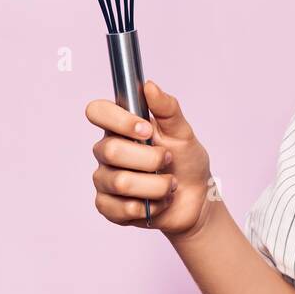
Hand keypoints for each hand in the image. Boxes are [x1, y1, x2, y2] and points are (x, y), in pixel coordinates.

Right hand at [87, 80, 213, 238]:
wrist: (196, 199)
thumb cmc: (186, 162)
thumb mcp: (183, 132)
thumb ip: (167, 108)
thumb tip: (149, 85)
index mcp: (121, 128)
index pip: (97, 111)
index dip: (119, 120)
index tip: (147, 130)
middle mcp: (107, 151)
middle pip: (111, 150)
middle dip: (151, 159)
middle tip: (169, 161)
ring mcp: (104, 179)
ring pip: (121, 182)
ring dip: (157, 186)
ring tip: (170, 185)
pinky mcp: (107, 206)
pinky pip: (122, 208)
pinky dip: (151, 206)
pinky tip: (159, 203)